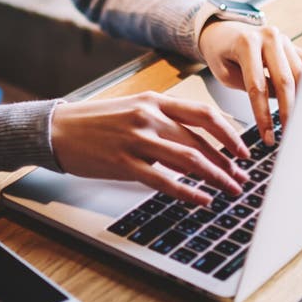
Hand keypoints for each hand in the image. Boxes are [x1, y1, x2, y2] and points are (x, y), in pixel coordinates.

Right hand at [50, 91, 250, 205]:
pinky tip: (202, 201)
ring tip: (231, 191)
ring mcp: (136, 139)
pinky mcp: (124, 163)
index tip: (244, 150)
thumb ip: (162, 121)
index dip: (229, 133)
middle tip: (242, 179)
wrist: (57, 130)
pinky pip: (164, 181)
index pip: (203, 113)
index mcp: (153, 100)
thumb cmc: (94, 122)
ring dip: (216, 178)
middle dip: (228, 163)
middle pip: (201, 140)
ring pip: (189, 160)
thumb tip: (194, 143)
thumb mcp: (132, 109)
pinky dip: (189, 193)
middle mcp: (148, 116)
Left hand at [198, 20, 301, 145]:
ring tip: (301, 122)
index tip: (268, 136)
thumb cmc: (221, 53)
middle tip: (289, 133)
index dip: (263, 114)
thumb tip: (279, 106)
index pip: (257, 86)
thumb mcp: (224, 72)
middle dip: (288, 111)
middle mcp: (269, 37)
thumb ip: (250, 87)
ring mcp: (284, 39)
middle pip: (284, 80)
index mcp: (246, 43)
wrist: (222, 31)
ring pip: (301, 74)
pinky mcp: (293, 44)